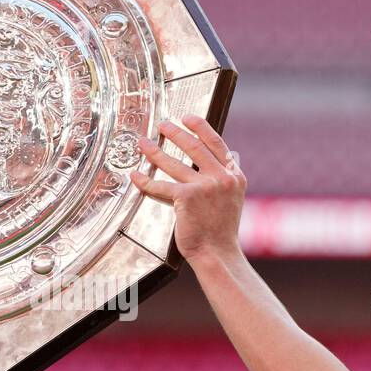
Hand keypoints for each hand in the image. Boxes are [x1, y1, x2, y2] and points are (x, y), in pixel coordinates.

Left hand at [129, 114, 246, 265]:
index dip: (201, 127)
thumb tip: (229, 157)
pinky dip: (145, 180)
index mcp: (234, 176)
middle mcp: (222, 177)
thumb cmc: (221, 231)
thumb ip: (226, 178)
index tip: (188, 118)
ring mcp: (205, 186)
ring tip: (144, 143)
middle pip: (194, 146)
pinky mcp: (187, 198)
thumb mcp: (233, 199)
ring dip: (155, 151)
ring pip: (174, 163)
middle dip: (175, 132)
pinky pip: (160, 185)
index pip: (216, 143)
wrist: (218, 252)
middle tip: (163, 125)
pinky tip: (136, 175)